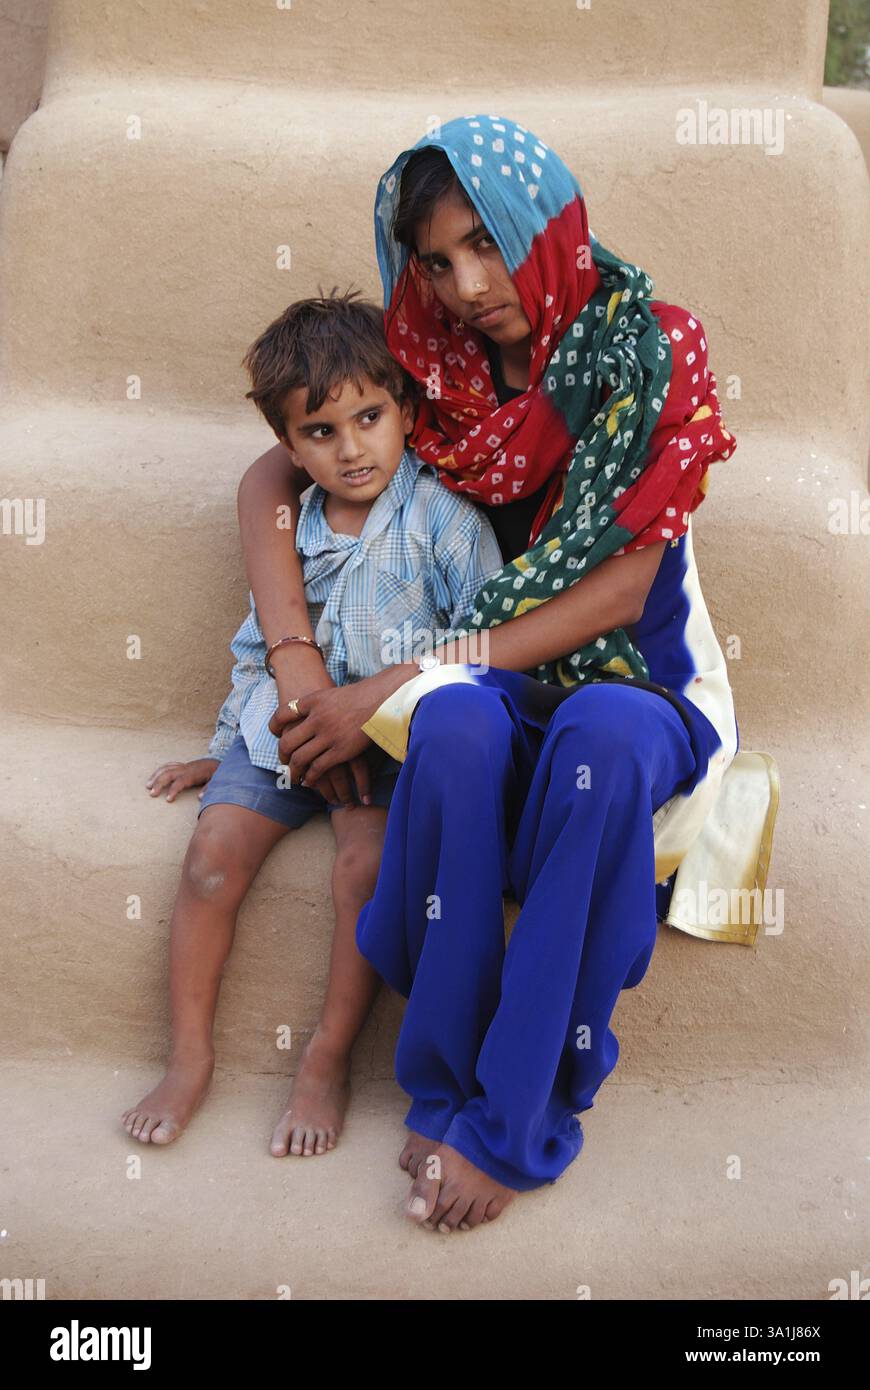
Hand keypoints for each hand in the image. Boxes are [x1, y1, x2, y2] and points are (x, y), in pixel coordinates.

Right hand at [146, 758, 219, 802]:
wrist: (215, 761)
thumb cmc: (215, 773)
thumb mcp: (217, 780)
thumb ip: (209, 789)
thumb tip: (200, 798)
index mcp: (193, 774)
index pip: (180, 782)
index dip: (173, 790)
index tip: (168, 800)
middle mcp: (185, 769)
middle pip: (168, 774)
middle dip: (159, 783)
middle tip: (152, 794)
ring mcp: (182, 766)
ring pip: (165, 769)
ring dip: (155, 776)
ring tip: (148, 786)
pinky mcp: (180, 766)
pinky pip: (167, 766)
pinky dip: (159, 771)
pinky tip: (154, 777)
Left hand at [269, 674, 395, 789]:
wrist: (381, 699)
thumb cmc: (360, 696)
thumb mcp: (332, 694)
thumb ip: (317, 704)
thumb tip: (306, 714)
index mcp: (312, 701)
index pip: (282, 714)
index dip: (274, 726)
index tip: (275, 734)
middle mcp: (316, 719)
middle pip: (287, 742)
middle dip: (282, 755)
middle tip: (283, 762)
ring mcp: (327, 735)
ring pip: (299, 759)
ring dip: (294, 771)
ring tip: (293, 777)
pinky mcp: (340, 751)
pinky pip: (318, 768)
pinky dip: (311, 777)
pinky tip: (310, 781)